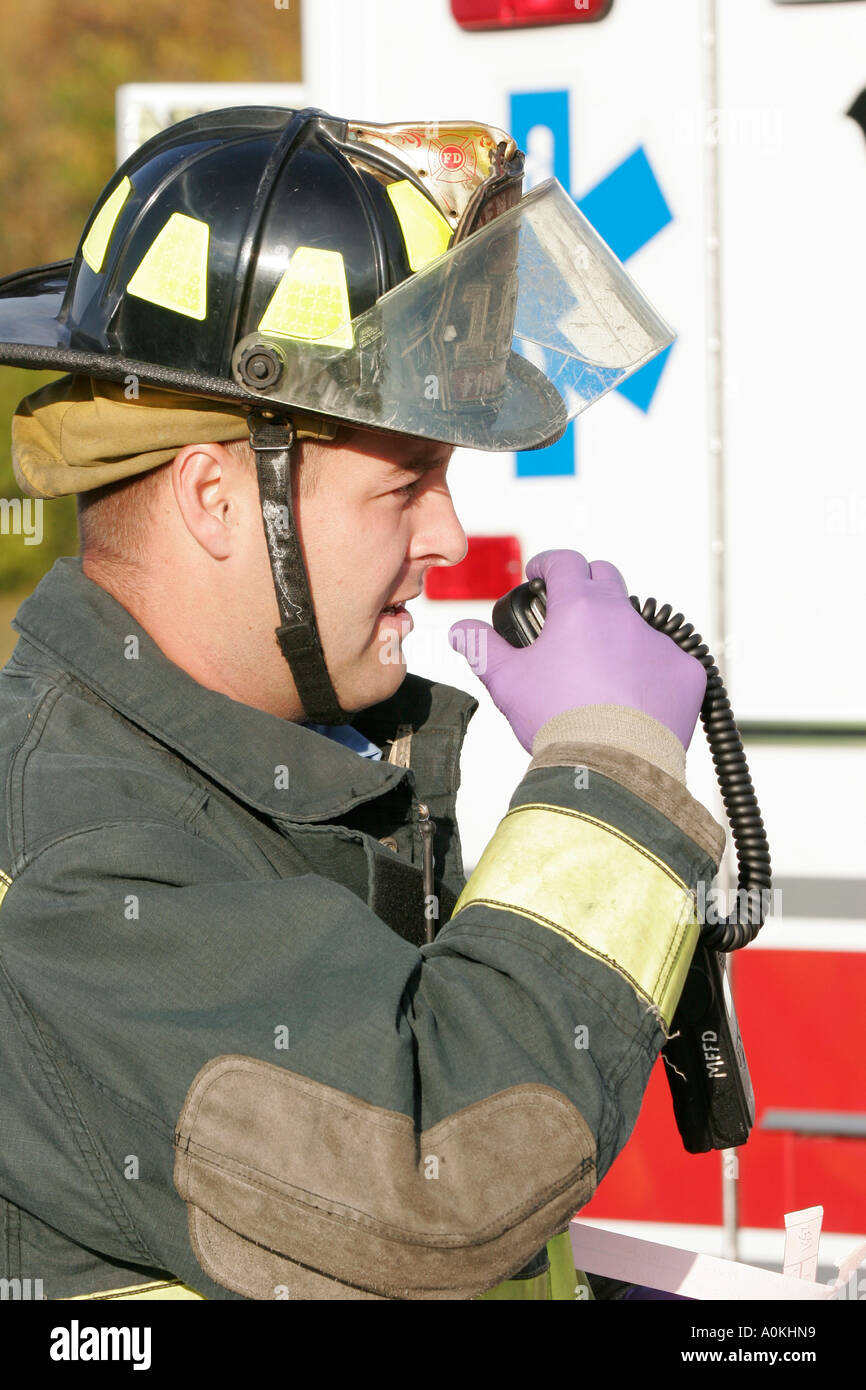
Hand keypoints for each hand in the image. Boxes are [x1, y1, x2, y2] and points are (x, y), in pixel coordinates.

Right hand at [449, 549, 706, 752]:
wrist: (611, 768)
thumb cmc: (555, 721)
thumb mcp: (506, 681)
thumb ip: (482, 647)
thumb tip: (461, 630)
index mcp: (580, 607)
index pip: (565, 562)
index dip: (547, 563)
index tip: (539, 574)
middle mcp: (624, 615)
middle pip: (606, 578)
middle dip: (585, 585)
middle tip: (568, 611)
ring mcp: (660, 644)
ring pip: (636, 624)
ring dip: (618, 635)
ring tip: (599, 671)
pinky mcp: (687, 673)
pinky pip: (668, 662)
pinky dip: (651, 673)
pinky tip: (633, 699)